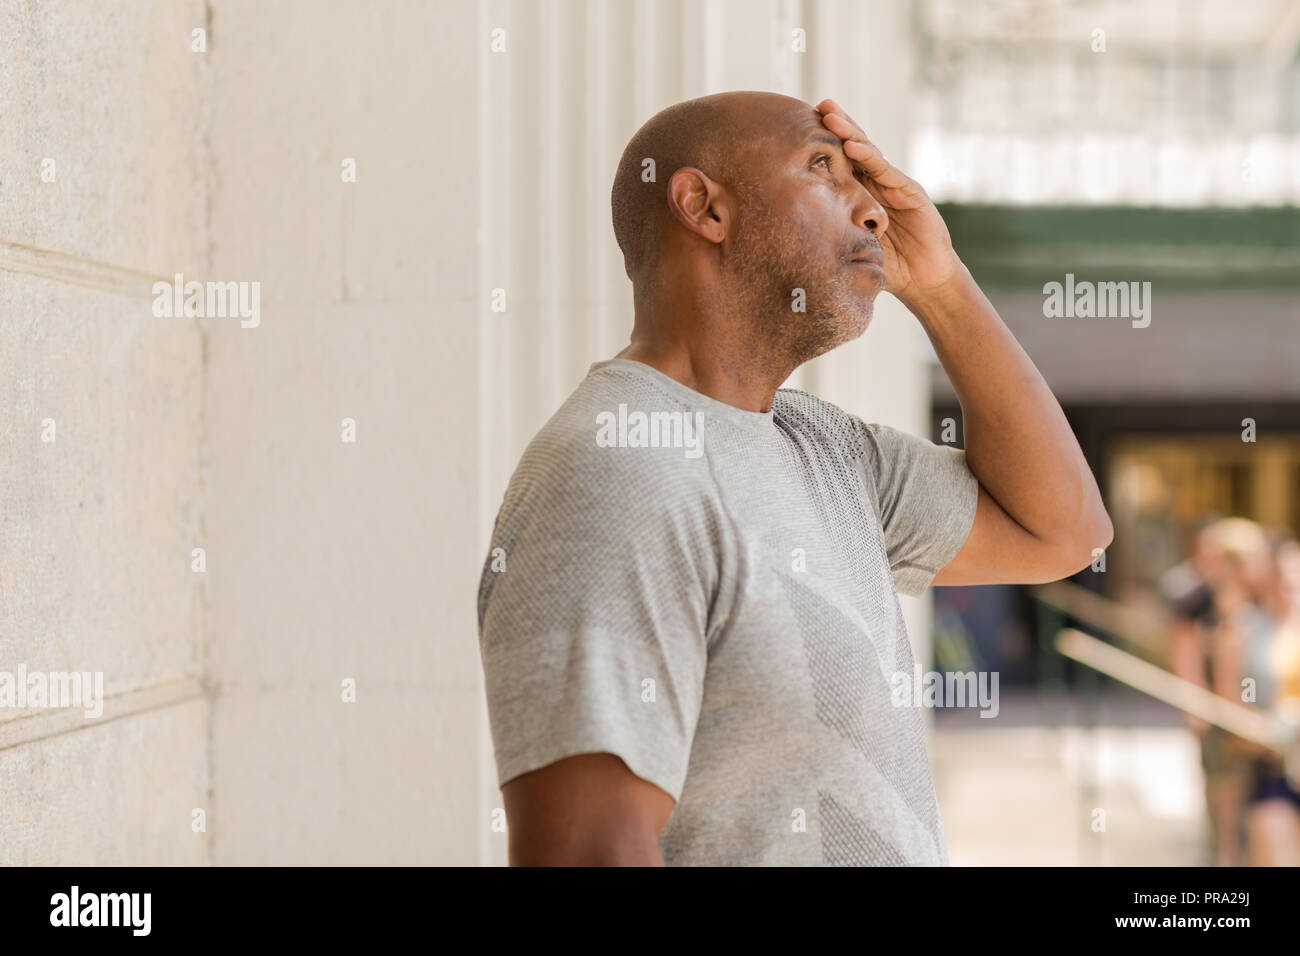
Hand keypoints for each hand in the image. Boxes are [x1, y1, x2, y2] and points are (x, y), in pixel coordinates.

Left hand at [814, 98, 961, 304]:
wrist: (924, 278)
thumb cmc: (888, 263)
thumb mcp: (853, 245)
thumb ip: (834, 233)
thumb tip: (791, 233)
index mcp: (862, 193)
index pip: (842, 162)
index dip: (826, 143)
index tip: (802, 125)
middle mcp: (878, 183)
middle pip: (855, 147)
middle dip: (837, 125)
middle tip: (817, 106)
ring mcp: (895, 185)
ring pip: (869, 153)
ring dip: (850, 132)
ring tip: (830, 116)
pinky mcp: (911, 192)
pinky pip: (887, 172)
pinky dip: (870, 158)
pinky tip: (853, 146)